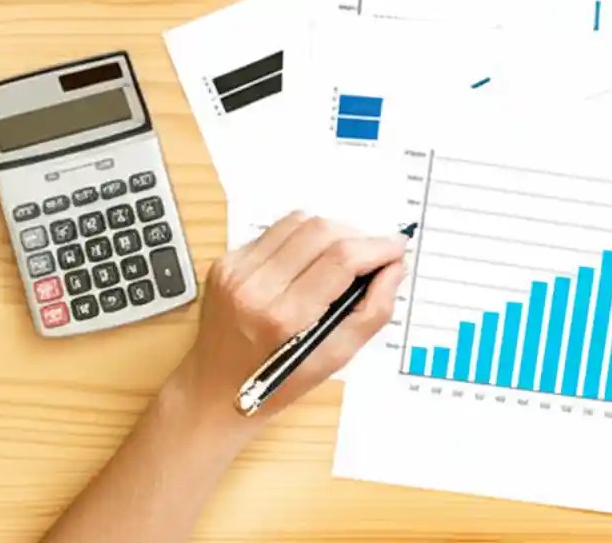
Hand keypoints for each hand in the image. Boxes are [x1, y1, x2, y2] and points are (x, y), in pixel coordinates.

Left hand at [178, 212, 406, 428]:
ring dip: (330, 232)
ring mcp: (235, 271)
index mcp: (284, 317)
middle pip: (321, 231)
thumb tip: (395, 268)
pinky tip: (307, 262)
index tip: (396, 248)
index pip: (341, 259)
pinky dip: (301, 239)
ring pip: (298, 222)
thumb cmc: (278, 382)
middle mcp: (255, 287)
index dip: (377, 247)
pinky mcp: (225, 262)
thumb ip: (372, 311)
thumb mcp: (335, 359)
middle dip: (357, 236)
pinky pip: (274, 232)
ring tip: (343, 255)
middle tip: (373, 254)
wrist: (215, 389)